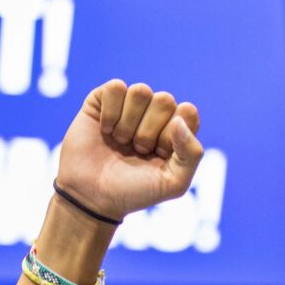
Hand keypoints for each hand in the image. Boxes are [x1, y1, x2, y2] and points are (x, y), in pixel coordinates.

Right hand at [54, 79, 203, 220]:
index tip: (160, 154)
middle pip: (165, 99)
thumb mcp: (174, 183)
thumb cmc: (135, 191)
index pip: (188, 112)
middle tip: (138, 151)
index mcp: (176, 130)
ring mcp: (129, 105)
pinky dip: (110, 113)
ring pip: (140, 91)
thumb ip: (191, 153)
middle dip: (149, 131)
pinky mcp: (102, 100)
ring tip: (121, 142)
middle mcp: (154, 114)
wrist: (93, 196)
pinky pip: (116, 87)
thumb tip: (180, 120)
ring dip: (129, 123)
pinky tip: (105, 130)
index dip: (172, 135)